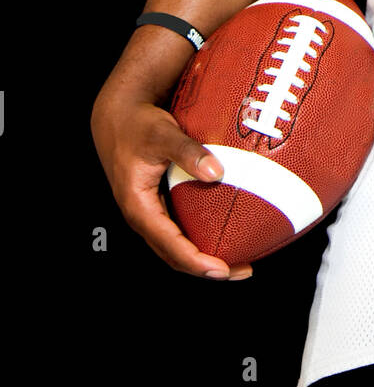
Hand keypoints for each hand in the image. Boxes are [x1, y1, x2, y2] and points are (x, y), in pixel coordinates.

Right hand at [90, 91, 252, 278]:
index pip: (170, 246)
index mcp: (138, 207)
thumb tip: (216, 171)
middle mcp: (143, 216)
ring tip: (240, 260)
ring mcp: (150, 213)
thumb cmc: (138, 125)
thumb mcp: (162, 134)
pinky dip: (202, 238)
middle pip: (175, 256)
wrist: (117, 116)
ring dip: (206, 257)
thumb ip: (187, 152)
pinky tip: (225, 232)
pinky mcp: (158, 205)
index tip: (222, 269)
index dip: (196, 262)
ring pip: (177, 247)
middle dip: (207, 269)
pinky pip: (180, 230)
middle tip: (243, 270)